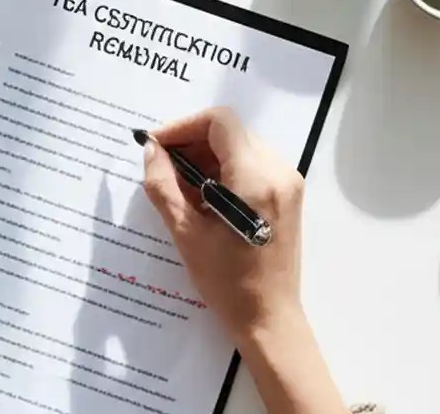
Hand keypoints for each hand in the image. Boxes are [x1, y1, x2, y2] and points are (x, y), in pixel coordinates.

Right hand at [141, 108, 305, 342]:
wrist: (269, 318)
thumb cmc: (227, 281)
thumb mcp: (186, 232)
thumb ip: (163, 185)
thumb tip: (151, 151)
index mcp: (255, 177)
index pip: (219, 122)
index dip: (183, 126)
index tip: (157, 147)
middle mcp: (278, 171)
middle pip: (230, 132)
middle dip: (192, 142)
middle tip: (163, 167)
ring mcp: (288, 182)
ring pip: (240, 146)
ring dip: (207, 156)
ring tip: (181, 187)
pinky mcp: (289, 194)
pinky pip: (253, 164)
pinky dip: (225, 169)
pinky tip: (205, 197)